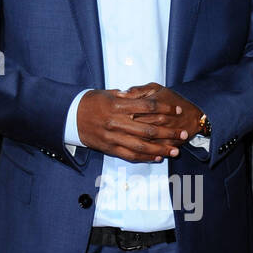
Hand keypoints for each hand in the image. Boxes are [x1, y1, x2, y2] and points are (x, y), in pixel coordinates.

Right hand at [76, 83, 199, 161]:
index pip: (148, 107)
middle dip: (168, 132)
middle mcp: (117, 122)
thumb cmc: (90, 102)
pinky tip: (157, 158)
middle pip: (149, 129)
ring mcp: (113, 137)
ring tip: (175, 151)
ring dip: (160, 149)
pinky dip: (145, 157)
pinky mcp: (109, 148)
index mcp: (118, 106)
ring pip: (142, 146)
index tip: (178, 111)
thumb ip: (127, 96)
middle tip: (183, 134)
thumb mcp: (108, 94)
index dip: (165, 109)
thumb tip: (143, 95)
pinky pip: (130, 155)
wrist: (69, 116)